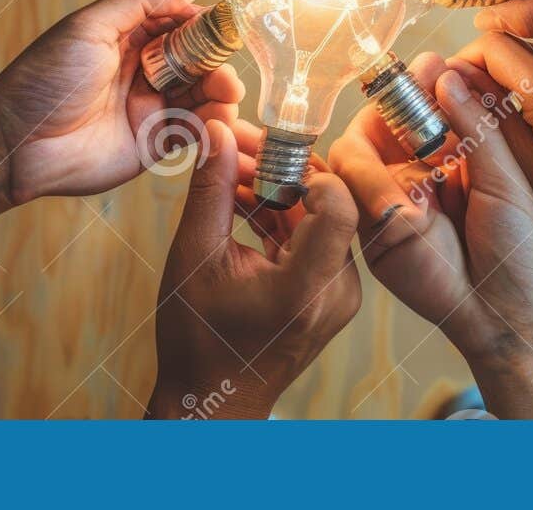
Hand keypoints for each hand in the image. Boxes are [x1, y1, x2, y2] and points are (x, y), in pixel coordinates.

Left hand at [0, 0, 243, 202]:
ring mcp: (149, 106)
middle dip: (216, 60)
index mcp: (127, 37)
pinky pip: (193, 131)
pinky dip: (212, 124)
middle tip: (227, 66)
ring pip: (200, 95)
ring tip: (229, 94)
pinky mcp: (153, 143)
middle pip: (195, 60)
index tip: (227, 24)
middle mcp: (142, 70)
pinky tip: (220, 119)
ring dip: (220, 92)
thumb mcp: (91, 26)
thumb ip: (143, 1)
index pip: (178, 23)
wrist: (17, 143)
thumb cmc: (45, 79)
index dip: (203, 23)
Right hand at [147, 120, 360, 418]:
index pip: (338, 205)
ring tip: (230, 166)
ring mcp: (338, 294)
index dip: (304, 169)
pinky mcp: (330, 294)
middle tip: (237, 143)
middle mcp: (336, 291)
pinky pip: (313, 240)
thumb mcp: (193, 258)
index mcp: (307, 287)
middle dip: (282, 168)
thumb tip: (218, 132)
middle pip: (330, 205)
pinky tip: (240, 197)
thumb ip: (209, 190)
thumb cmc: (199, 342)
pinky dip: (280, 216)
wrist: (212, 400)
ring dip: (277, 189)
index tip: (261, 150)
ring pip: (320, 219)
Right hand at [327, 53, 532, 417]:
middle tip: (411, 93)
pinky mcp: (368, 228)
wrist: (503, 312)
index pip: (422, 102)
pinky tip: (399, 205)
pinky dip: (365, 187)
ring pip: (353, 148)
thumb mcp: (505, 179)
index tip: (431, 63)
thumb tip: (443, 71)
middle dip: (391, 101)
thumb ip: (474, 126)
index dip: (419, 79)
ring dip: (377, 146)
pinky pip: (343, 192)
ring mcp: (387, 195)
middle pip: (379, 118)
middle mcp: (413, 169)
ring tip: (417, 172)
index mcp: (450, 153)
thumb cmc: (515, 249)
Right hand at [449, 32, 532, 242]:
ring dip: (501, 73)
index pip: (490, 45)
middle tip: (462, 104)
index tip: (446, 91)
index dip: (460, 63)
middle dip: (477, 68)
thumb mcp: (523, 162)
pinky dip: (525, 79)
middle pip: (506, 43)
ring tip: (493, 114)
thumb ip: (483, 117)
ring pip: (524, 51)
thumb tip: (448, 81)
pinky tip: (523, 114)